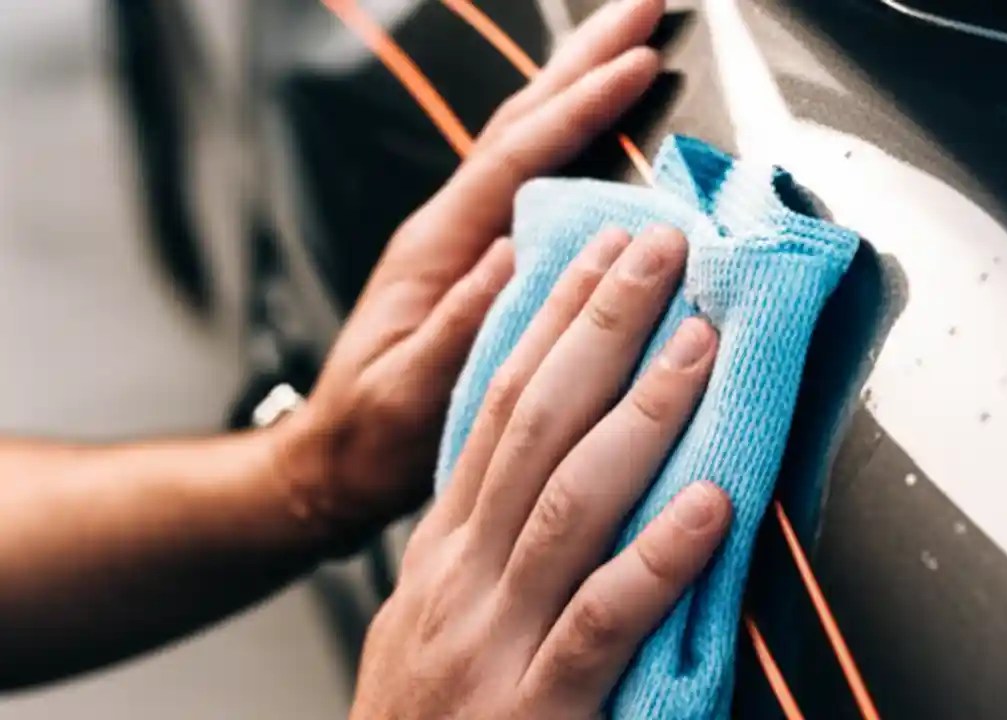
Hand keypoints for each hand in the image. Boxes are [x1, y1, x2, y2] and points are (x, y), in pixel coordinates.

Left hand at [270, 0, 667, 551]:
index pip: (517, 156)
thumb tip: (510, 251)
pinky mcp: (483, 265)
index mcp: (438, 249)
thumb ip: (458, 325)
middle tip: (641, 8)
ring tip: (629, 46)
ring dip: (578, 89)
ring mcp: (466, 243)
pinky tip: (602, 133)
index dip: (578, 108)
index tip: (637, 63)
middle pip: (523, 123)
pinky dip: (572, 142)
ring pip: (529, 144)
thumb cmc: (371, 436)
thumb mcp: (410, 393)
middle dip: (583, 61)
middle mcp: (452, 231)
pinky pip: (535, 183)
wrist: (336, 461)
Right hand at [350, 224, 731, 719]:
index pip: (497, 406)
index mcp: (444, 547)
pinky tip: (708, 505)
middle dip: (599, 328)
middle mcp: (460, 578)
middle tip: (658, 251)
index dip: (552, 321)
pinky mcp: (537, 712)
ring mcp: (492, 642)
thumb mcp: (441, 611)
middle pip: (533, 426)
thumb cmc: (436, 719)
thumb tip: (559, 456)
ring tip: (698, 346)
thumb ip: (494, 536)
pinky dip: (657, 559)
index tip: (600, 253)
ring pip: (569, 503)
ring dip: (641, 415)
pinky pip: (602, 622)